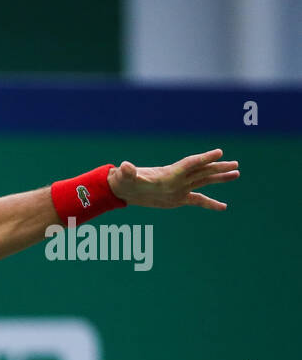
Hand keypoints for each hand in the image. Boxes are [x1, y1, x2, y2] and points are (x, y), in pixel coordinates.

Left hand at [107, 149, 238, 210]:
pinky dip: (210, 203)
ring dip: (220, 178)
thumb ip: (127, 172)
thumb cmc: (124, 181)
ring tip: (236, 173)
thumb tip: (124, 166)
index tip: (219, 152)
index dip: (203, 158)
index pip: (189, 164)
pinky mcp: (178, 199)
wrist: (125, 189)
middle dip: (217, 167)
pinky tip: (223, 207)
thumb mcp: (125, 177)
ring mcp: (180, 188)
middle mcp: (178, 179)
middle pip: (202, 171)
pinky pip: (197, 200)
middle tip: (235, 163)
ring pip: (204, 181)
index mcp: (168, 173)